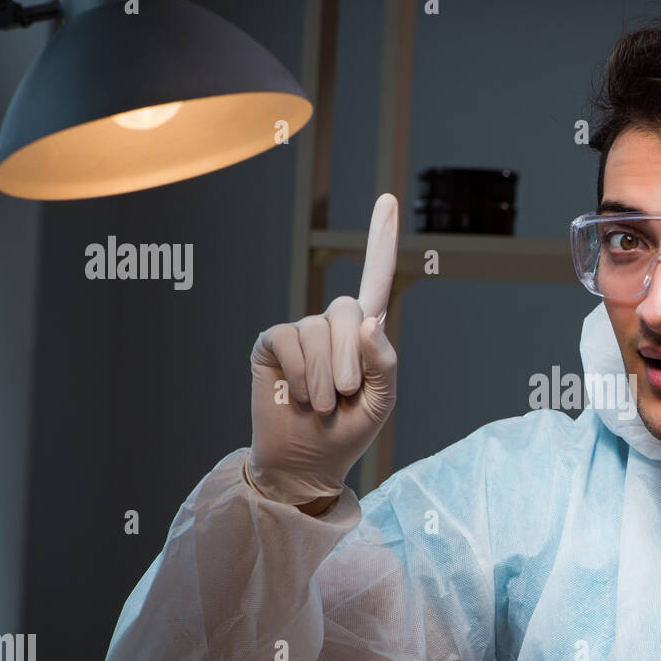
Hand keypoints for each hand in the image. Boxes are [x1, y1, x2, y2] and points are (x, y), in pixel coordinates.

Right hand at [247, 194, 399, 503]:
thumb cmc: (349, 430)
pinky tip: (297, 395)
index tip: (389, 199)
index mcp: (365, 334)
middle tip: (343, 397)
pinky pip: (289, 340)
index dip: (382, 240)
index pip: (376, 279)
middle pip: (347, 310)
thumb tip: (369, 320)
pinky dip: (300, 375)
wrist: (307, 461)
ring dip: (324, 378)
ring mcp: (300, 332)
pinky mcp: (271, 343)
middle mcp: (332, 325)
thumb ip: (384, 362)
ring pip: (318, 330)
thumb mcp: (381, 401)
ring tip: (321, 404)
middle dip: (350, 362)